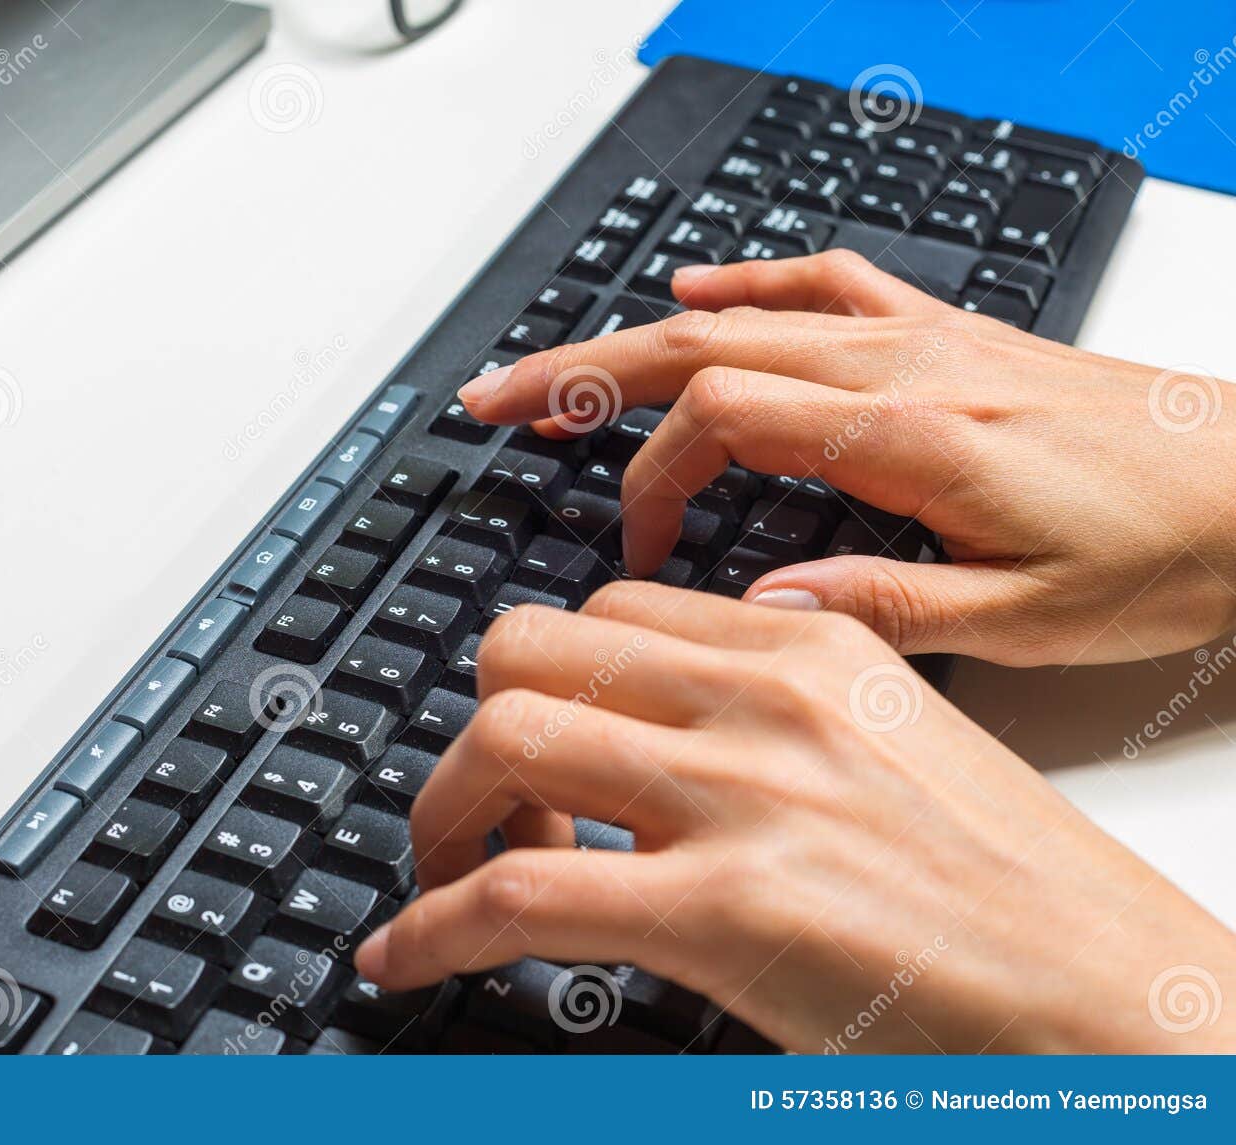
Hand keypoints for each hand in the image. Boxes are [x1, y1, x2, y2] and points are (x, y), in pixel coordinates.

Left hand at [353, 587, 1235, 1051]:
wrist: (1118, 1002)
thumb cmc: (1014, 896)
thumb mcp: (889, 750)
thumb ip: (771, 720)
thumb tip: (656, 741)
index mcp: (807, 644)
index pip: (605, 611)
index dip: (540, 683)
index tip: (529, 750)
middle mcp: (765, 695)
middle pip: (527, 649)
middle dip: (474, 733)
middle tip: (482, 814)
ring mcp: (741, 794)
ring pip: (500, 740)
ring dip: (441, 816)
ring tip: (450, 880)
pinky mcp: (726, 910)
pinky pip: (513, 896)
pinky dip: (431, 926)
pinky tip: (407, 957)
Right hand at [454, 250, 1235, 665]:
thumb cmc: (1165, 551)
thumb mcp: (1032, 620)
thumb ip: (886, 613)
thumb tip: (761, 615)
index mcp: (908, 435)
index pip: (721, 422)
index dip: (649, 481)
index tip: (634, 555)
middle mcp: (900, 367)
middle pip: (697, 345)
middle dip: (579, 374)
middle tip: (491, 402)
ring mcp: (919, 339)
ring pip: (739, 315)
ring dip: (631, 334)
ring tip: (552, 365)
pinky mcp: (944, 337)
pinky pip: (823, 284)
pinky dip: (745, 286)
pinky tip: (696, 290)